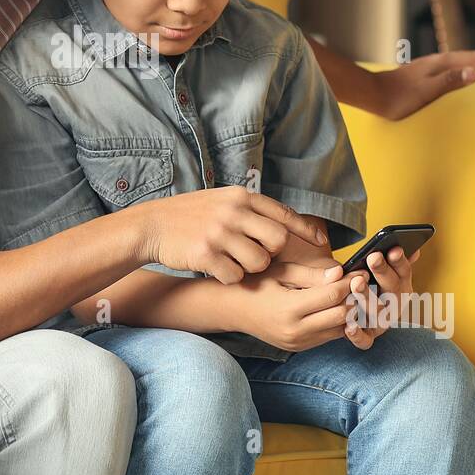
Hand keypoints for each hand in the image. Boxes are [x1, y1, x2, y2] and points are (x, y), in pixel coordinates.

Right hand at [135, 187, 329, 283]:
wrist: (153, 225)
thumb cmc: (190, 215)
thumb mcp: (221, 200)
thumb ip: (250, 208)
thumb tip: (285, 221)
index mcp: (240, 197)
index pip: (283, 213)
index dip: (305, 230)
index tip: (321, 241)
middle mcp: (233, 212)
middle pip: (277, 241)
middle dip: (273, 254)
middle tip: (258, 256)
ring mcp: (219, 233)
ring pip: (259, 262)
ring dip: (252, 269)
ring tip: (234, 262)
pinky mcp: (206, 254)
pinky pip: (235, 276)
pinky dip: (231, 278)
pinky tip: (218, 269)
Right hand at [233, 260, 377, 351]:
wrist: (234, 310)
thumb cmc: (257, 284)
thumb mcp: (281, 272)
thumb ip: (311, 274)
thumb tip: (340, 272)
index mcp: (289, 308)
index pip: (331, 296)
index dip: (350, 283)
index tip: (361, 271)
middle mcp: (296, 330)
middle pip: (341, 316)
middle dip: (355, 298)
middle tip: (363, 284)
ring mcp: (299, 342)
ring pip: (340, 329)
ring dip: (351, 312)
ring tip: (356, 295)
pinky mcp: (301, 348)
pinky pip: (329, 336)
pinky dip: (339, 322)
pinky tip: (341, 306)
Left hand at [344, 246, 421, 344]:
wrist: (358, 313)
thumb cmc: (371, 285)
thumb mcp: (384, 270)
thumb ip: (397, 260)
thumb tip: (415, 249)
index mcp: (402, 286)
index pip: (404, 272)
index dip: (400, 261)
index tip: (394, 249)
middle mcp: (395, 305)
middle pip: (392, 289)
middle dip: (383, 272)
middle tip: (373, 257)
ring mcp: (382, 322)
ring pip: (377, 313)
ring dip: (367, 298)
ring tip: (356, 283)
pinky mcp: (368, 337)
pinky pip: (364, 340)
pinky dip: (357, 335)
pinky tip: (349, 326)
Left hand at [372, 50, 474, 120]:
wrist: (371, 94)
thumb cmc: (397, 98)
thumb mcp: (425, 92)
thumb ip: (449, 82)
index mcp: (442, 63)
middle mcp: (438, 60)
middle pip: (473, 57)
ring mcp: (432, 65)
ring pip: (464, 61)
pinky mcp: (426, 73)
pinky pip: (455, 68)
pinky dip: (468, 71)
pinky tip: (467, 81)